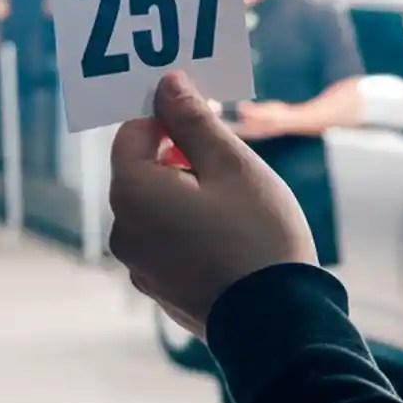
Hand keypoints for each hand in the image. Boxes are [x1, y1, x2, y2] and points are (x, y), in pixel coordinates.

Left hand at [110, 71, 317, 337]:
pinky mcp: (160, 289)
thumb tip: (168, 83)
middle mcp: (124, 230)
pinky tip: (231, 237)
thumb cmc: (257, 236)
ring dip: (188, 195)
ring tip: (238, 205)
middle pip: (143, 171)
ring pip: (158, 208)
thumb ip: (193, 121)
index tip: (208, 117)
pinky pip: (167, 242)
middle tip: (231, 162)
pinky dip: (191, 229)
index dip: (168, 116)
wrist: (277, 319)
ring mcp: (140, 265)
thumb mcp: (232, 165)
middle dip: (181, 157)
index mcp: (133, 193)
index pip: (133, 132)